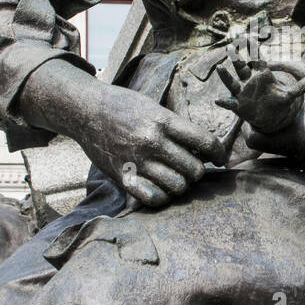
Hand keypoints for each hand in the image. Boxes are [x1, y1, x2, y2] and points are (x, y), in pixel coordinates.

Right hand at [77, 82, 225, 208]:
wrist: (85, 110)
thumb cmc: (123, 106)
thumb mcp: (153, 107)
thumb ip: (176, 127)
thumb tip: (204, 147)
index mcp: (163, 120)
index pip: (205, 141)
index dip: (219, 152)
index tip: (219, 157)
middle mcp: (152, 141)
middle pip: (194, 169)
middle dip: (198, 171)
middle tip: (192, 168)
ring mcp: (137, 161)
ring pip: (177, 186)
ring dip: (181, 185)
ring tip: (176, 177)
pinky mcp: (123, 176)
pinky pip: (153, 198)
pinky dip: (162, 197)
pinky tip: (161, 189)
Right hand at [216, 55, 304, 133]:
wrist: (270, 118)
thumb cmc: (278, 102)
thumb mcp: (290, 95)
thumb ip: (300, 87)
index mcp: (262, 75)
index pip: (257, 59)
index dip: (253, 49)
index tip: (247, 37)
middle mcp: (249, 81)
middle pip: (241, 68)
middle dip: (236, 58)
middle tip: (230, 47)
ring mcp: (242, 93)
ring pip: (232, 83)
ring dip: (226, 76)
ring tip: (220, 68)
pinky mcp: (238, 106)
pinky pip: (230, 103)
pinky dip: (224, 102)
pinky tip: (218, 101)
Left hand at [234, 58, 304, 157]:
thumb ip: (291, 69)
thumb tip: (268, 61)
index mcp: (297, 135)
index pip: (254, 138)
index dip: (248, 121)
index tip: (251, 104)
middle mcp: (301, 149)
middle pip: (263, 144)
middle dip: (259, 125)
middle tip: (260, 105)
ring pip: (279, 146)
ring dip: (274, 129)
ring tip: (277, 108)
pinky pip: (294, 145)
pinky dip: (289, 131)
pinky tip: (295, 114)